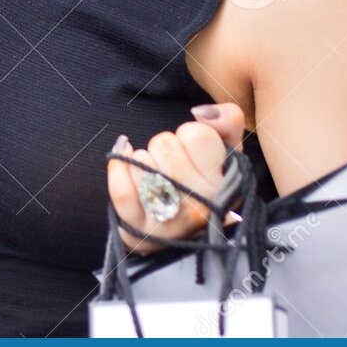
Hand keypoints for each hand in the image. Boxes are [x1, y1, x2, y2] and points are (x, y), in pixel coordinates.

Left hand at [107, 103, 245, 252]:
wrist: (183, 233)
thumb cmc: (206, 182)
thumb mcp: (228, 152)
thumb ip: (229, 120)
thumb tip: (200, 113)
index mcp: (227, 185)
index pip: (196, 134)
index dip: (190, 136)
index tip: (194, 152)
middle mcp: (201, 206)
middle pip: (164, 143)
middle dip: (164, 147)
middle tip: (173, 165)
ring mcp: (170, 222)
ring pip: (142, 160)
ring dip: (144, 159)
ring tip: (158, 176)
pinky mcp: (140, 230)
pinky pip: (122, 190)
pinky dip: (118, 168)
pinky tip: (123, 157)